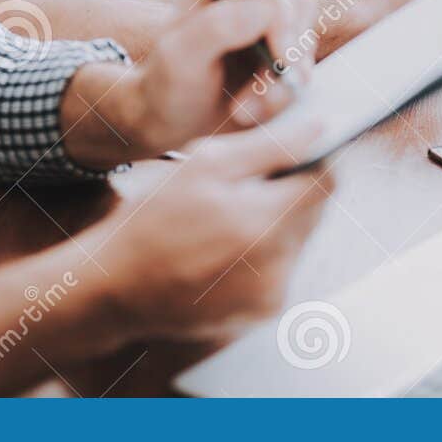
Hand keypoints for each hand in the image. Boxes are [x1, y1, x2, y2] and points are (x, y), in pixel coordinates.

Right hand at [92, 125, 331, 341]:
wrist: (116, 287)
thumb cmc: (152, 220)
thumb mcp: (201, 166)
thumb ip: (267, 146)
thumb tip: (319, 129)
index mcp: (264, 223)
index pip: (326, 182)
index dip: (313, 160)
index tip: (290, 154)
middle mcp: (278, 266)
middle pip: (314, 212)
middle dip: (288, 192)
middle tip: (241, 188)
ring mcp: (272, 294)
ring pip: (297, 240)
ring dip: (275, 222)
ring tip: (224, 221)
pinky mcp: (262, 312)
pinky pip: (281, 269)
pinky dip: (262, 253)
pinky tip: (222, 250)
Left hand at [129, 0, 318, 149]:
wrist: (171, 122)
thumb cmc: (166, 85)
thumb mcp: (178, 57)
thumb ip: (215, 28)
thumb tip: (264, 10)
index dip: (280, 9)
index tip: (279, 52)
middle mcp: (247, 1)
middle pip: (298, 4)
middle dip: (287, 52)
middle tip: (265, 89)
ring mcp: (268, 30)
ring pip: (303, 43)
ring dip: (280, 84)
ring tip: (241, 109)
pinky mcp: (280, 60)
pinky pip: (301, 73)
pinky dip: (281, 98)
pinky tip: (250, 111)